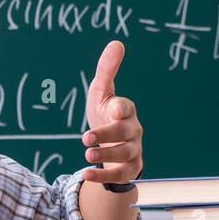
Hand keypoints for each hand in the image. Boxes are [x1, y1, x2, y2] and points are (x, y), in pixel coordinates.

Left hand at [80, 40, 143, 185]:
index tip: (112, 109)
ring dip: (105, 155)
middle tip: (86, 138)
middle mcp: (132, 130)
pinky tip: (85, 174)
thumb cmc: (105, 113)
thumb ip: (106, 71)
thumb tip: (116, 43)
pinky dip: (103, 176)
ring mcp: (132, 150)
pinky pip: (120, 174)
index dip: (120, 108)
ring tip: (87, 154)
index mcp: (125, 110)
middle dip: (107, 135)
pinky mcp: (128, 168)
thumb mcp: (101, 92)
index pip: (126, 107)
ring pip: (123, 154)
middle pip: (124, 132)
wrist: (109, 143)